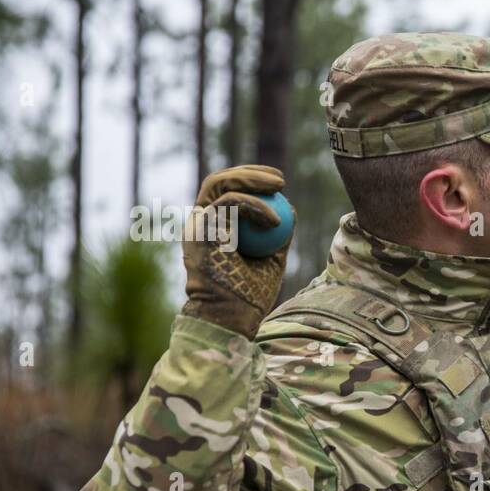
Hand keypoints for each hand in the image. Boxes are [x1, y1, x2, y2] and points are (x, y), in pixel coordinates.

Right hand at [180, 164, 293, 337]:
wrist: (232, 318)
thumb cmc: (250, 295)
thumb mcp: (272, 259)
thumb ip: (278, 235)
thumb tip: (291, 210)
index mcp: (212, 227)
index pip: (226, 191)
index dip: (250, 179)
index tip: (278, 181)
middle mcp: (200, 222)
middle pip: (219, 181)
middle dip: (250, 172)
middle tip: (280, 178)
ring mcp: (197, 225)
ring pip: (219, 184)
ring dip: (250, 179)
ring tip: (279, 185)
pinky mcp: (201, 230)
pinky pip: (230, 205)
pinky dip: (256, 207)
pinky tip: (276, 219)